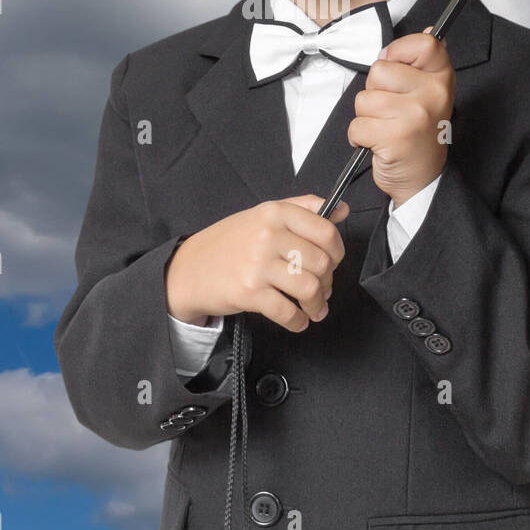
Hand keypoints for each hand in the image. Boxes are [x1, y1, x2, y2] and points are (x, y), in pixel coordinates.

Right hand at [164, 194, 349, 332]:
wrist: (188, 269)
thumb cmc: (228, 243)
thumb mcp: (262, 215)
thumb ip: (303, 208)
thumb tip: (341, 210)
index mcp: (274, 212)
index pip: (325, 230)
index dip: (337, 251)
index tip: (334, 261)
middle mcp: (267, 234)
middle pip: (321, 262)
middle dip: (327, 281)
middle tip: (321, 289)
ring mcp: (257, 264)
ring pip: (309, 288)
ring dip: (317, 304)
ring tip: (313, 308)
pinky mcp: (249, 292)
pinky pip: (288, 312)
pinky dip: (298, 321)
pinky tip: (298, 320)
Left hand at [348, 25, 455, 207]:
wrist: (423, 180)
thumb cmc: (420, 136)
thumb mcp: (429, 95)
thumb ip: (419, 65)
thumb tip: (420, 32)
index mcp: (442, 79)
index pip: (425, 42)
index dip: (400, 51)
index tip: (398, 69)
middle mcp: (433, 94)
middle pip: (380, 70)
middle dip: (376, 91)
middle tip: (392, 112)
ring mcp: (414, 115)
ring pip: (364, 99)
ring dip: (366, 116)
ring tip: (386, 129)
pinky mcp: (394, 137)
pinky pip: (356, 124)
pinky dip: (359, 137)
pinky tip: (378, 143)